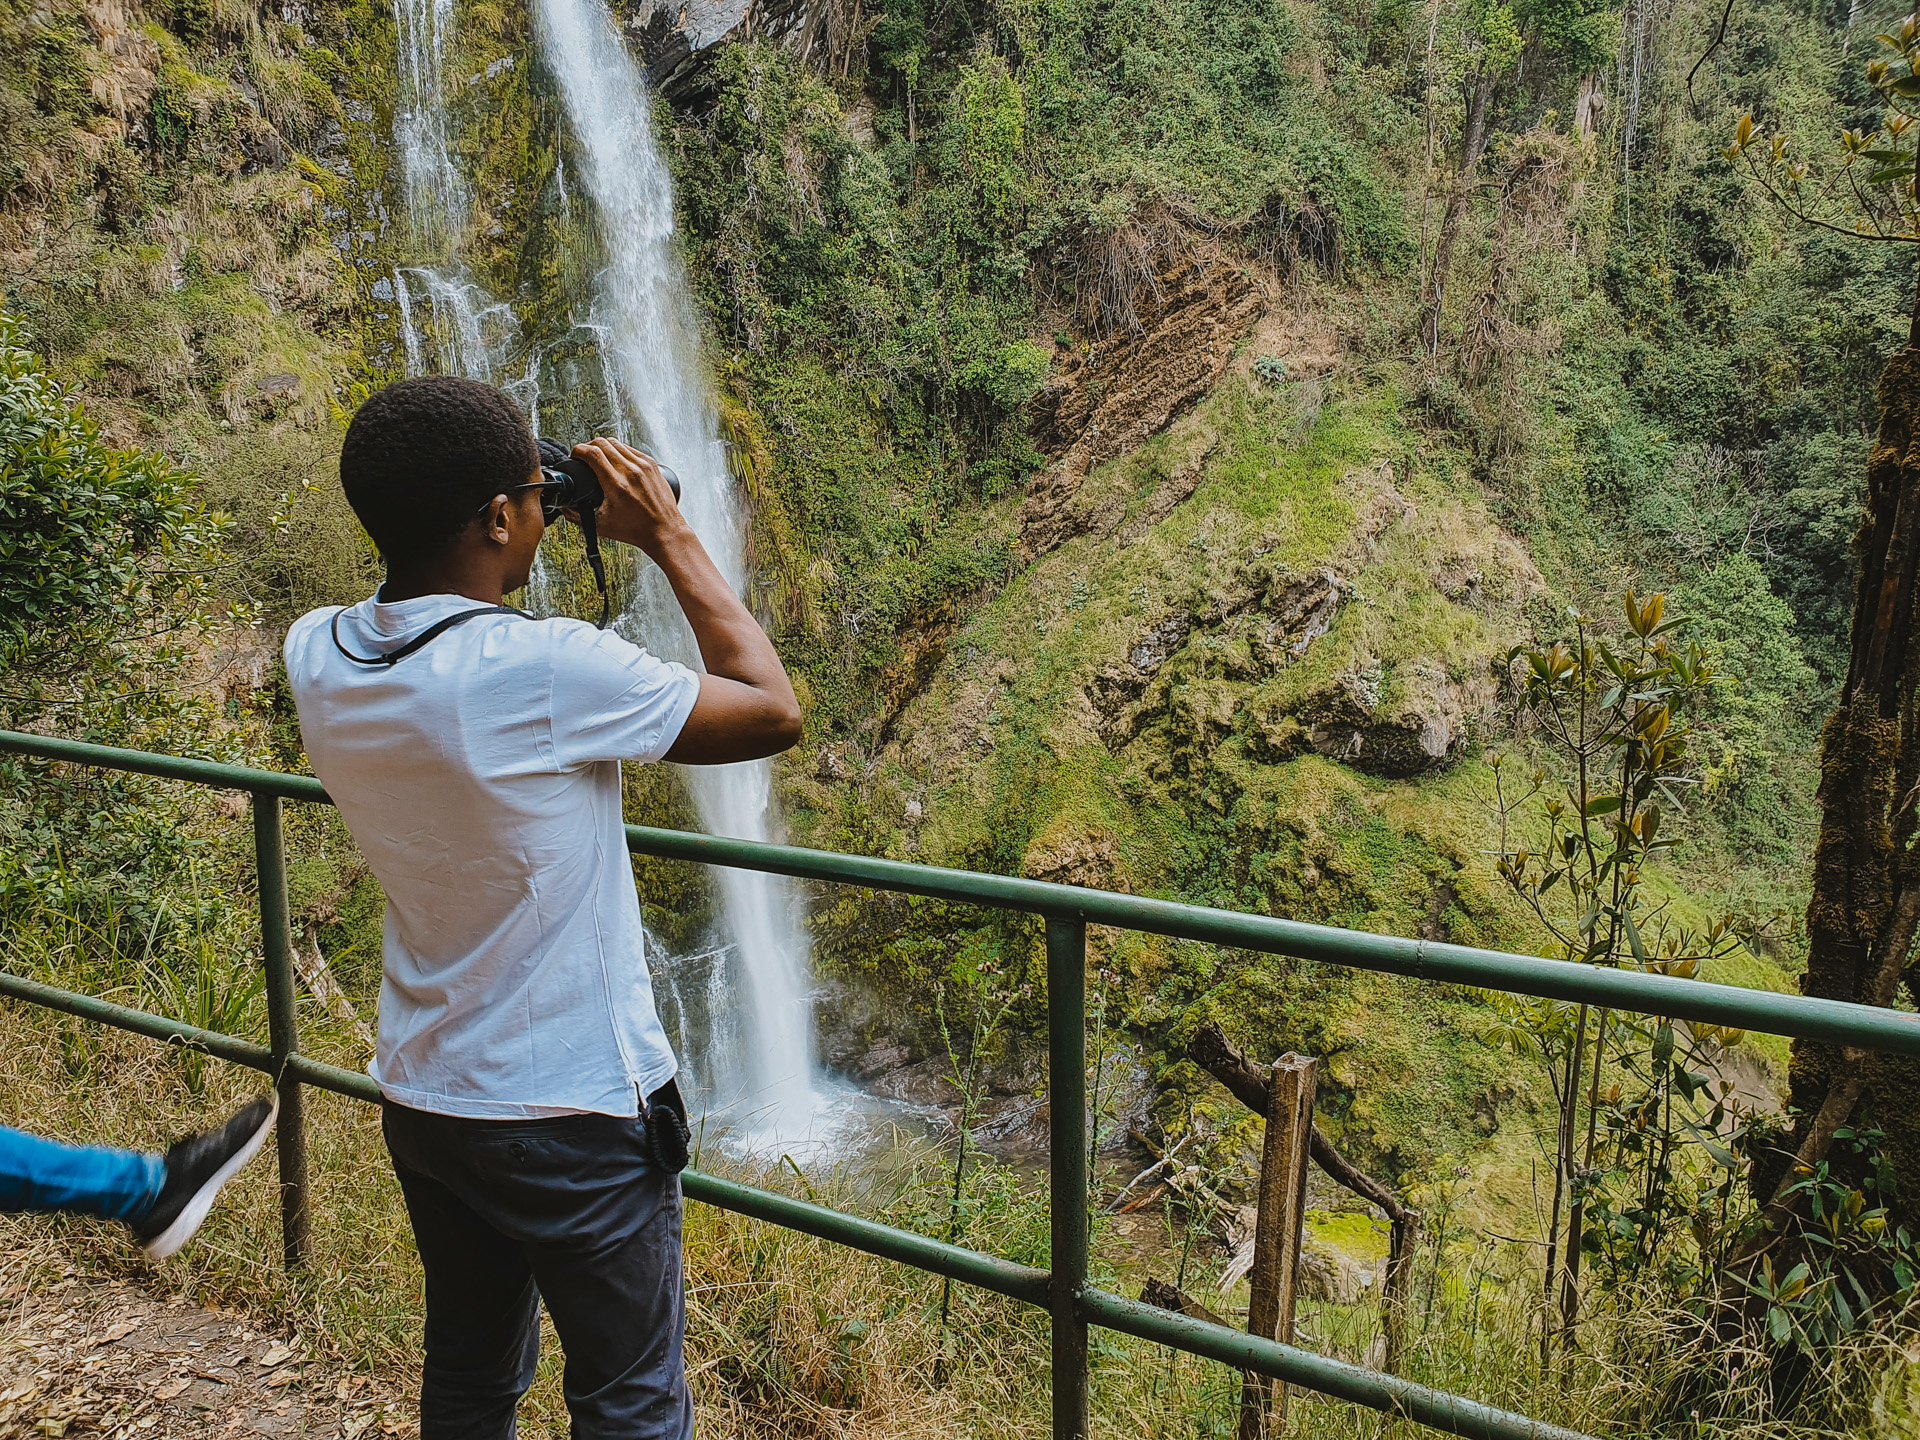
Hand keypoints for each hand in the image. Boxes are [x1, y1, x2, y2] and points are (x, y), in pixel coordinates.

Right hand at [571, 437, 689, 556]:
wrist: (664, 531)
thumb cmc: (637, 530)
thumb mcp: (601, 525)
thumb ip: (577, 516)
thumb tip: (564, 507)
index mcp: (616, 485)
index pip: (592, 453)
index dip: (577, 450)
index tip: (574, 456)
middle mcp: (631, 472)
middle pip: (602, 443)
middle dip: (588, 446)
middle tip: (584, 456)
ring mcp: (643, 466)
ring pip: (616, 442)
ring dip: (603, 446)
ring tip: (598, 457)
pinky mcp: (652, 464)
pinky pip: (630, 448)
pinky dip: (619, 450)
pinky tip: (615, 459)